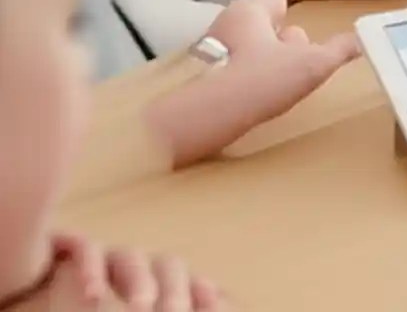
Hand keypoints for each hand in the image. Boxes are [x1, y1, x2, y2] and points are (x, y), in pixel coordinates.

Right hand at [14, 233, 222, 310]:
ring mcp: (107, 255)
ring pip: (131, 257)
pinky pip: (85, 248)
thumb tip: (211, 302)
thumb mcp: (135, 307)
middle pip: (168, 266)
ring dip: (139, 281)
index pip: (193, 283)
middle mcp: (139, 265)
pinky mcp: (69, 248)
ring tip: (142, 307)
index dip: (205, 295)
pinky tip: (92, 295)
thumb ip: (167, 304)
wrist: (43, 287)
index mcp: (161, 282)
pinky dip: (90, 268)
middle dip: (176, 292)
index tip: (217, 310)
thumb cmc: (97, 305)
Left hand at [147, 0, 361, 167]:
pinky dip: (242, 79)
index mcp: (252, 11)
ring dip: (261, 60)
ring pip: (246, 46)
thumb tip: (360, 40)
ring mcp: (210, 48)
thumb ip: (338, 51)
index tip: (302, 36)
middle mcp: (227, 22)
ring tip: (274, 84)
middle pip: (262, 23)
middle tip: (295, 63)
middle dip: (279, 40)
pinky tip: (252, 98)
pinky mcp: (200, 74)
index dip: (291, 13)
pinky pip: (230, 68)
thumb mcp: (312, 65)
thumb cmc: (261, 80)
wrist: (206, 115)